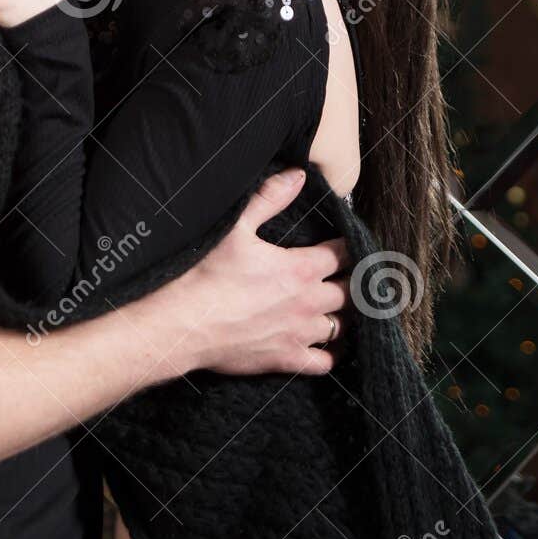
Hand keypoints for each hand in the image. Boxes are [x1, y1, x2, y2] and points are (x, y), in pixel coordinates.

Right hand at [177, 169, 350, 376]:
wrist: (185, 324)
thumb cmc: (208, 275)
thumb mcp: (237, 227)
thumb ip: (270, 198)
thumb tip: (298, 176)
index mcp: (300, 268)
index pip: (343, 254)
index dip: (348, 246)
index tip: (345, 242)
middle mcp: (308, 302)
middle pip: (349, 291)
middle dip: (352, 279)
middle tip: (350, 273)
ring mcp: (299, 334)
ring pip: (343, 326)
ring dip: (345, 314)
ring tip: (342, 306)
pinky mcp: (287, 359)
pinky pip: (325, 362)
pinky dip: (332, 353)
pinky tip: (328, 344)